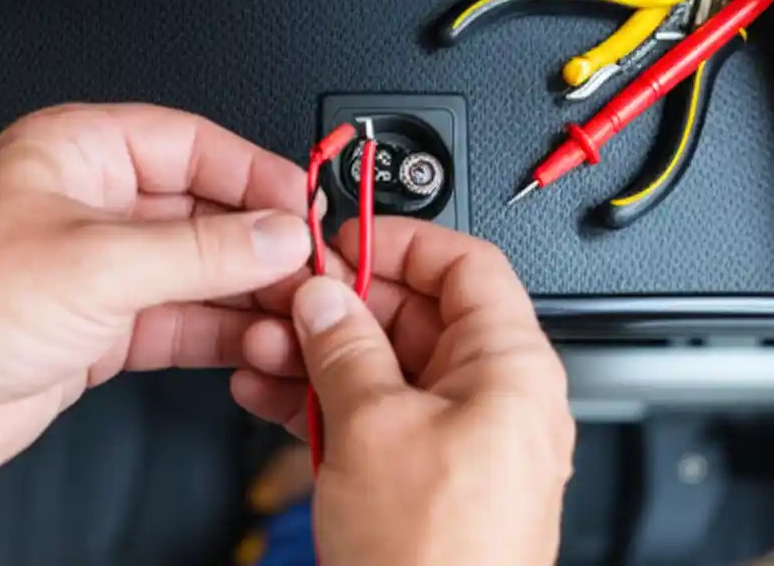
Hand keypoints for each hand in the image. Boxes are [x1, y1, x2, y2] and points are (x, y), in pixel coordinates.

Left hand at [0, 104, 312, 486]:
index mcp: (81, 153)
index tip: (304, 205)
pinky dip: (220, 332)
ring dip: (247, 292)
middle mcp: (94, 204)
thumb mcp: (98, 262)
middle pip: (203, 209)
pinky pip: (180, 319)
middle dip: (260, 241)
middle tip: (312, 268)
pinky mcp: (102, 327)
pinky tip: (256, 341)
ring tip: (295, 311)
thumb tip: (278, 235)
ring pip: (198, 270)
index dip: (255, 172)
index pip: (193, 144)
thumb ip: (203, 250)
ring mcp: (100, 269)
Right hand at [232, 219, 574, 565]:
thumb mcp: (371, 427)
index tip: (344, 240)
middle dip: (341, 306)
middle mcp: (496, 399)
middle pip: (415, 316)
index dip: (401, 241)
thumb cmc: (438, 559)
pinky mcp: (426, 477)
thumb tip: (327, 298)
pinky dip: (326, 402)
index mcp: (511, 368)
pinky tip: (272, 394)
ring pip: (385, 367)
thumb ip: (345, 347)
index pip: (466, 266)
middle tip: (285, 302)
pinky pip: (377, 417)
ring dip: (319, 354)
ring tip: (262, 350)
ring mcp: (460, 440)